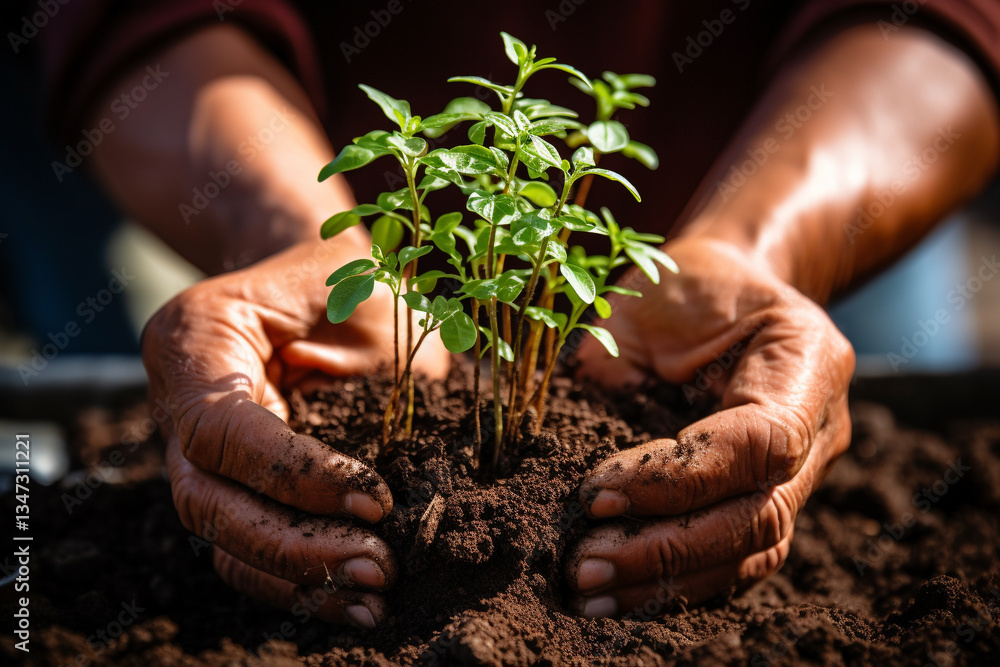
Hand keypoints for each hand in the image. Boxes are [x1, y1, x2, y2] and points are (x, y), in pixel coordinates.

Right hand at [144, 239, 447, 627]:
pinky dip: (295, 580)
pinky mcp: (225, 484)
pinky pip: (244, 547)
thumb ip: (376, 365)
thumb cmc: (342, 277)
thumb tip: (424, 468)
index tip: (376, 502)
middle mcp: (178, 404)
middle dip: (297, 547)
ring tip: (375, 598)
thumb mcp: (363, 291)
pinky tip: (352, 599)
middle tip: (379, 567)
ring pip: (222, 540)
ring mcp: (192, 451)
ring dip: (298, 579)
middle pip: (210, 503)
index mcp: (195, 341)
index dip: (297, 476)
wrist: (308, 278)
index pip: (227, 432)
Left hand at [566, 236, 853, 616]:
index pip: (758, 444)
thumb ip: (622, 364)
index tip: (595, 492)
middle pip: (760, 518)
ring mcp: (803, 473)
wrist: (727, 290)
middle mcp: (817, 430)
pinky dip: (677, 583)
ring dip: (667, 581)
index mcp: (805, 363)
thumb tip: (552, 446)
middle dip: (665, 548)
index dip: (676, 479)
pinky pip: (736, 559)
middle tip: (583, 563)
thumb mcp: (655, 296)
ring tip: (590, 590)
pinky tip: (619, 597)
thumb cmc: (688, 287)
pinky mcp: (768, 500)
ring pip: (753, 554)